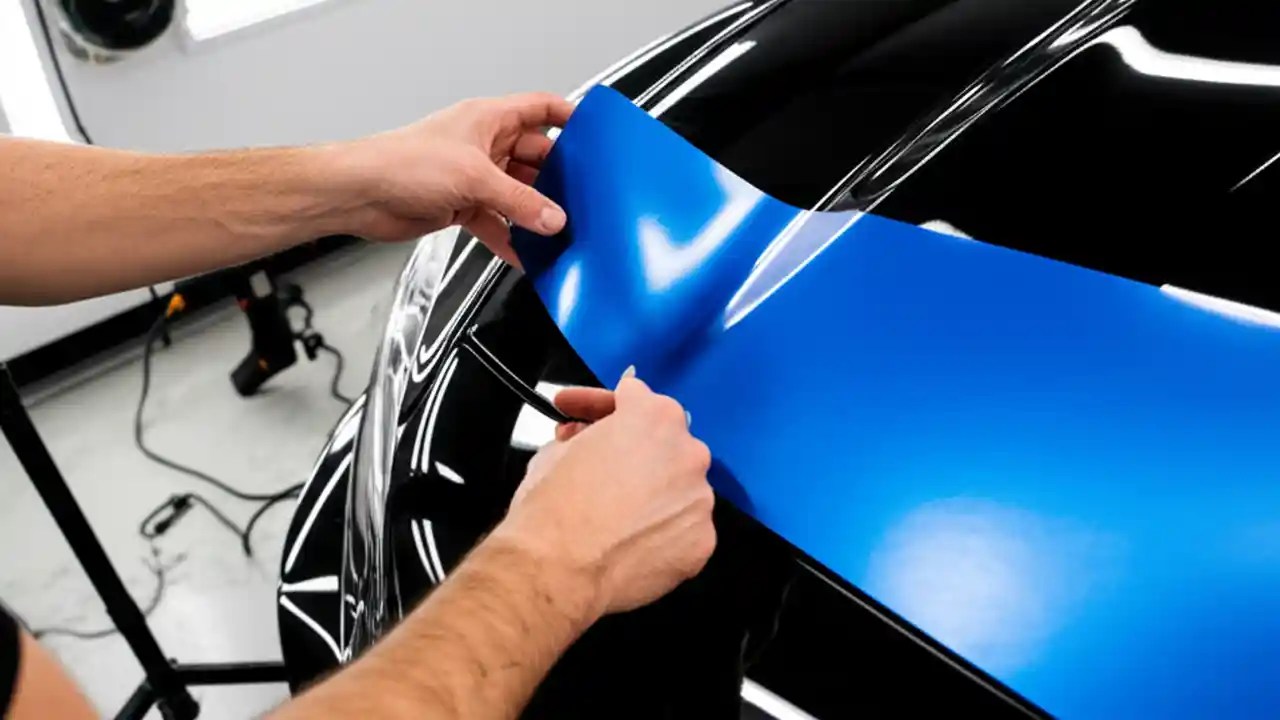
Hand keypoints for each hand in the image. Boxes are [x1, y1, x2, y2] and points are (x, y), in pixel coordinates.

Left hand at [335, 92, 572, 263]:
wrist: (362, 194)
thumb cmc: (404, 163)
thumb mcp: (475, 178)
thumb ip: (519, 201)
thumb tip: (552, 217)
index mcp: (488, 119)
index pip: (539, 109)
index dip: (567, 117)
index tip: (594, 135)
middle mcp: (483, 145)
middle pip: (534, 157)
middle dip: (555, 179)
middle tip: (580, 199)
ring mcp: (473, 176)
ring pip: (516, 193)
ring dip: (532, 213)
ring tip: (557, 230)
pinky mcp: (461, 205)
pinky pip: (496, 221)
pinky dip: (509, 237)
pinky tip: (524, 253)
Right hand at [493, 376, 715, 622]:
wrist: (557, 570)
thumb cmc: (552, 505)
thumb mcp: (556, 450)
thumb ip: (586, 435)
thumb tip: (588, 441)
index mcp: (653, 417)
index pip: (634, 396)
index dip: (597, 407)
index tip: (576, 418)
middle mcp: (688, 451)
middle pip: (664, 442)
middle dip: (632, 449)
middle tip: (598, 466)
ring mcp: (700, 498)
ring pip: (679, 487)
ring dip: (652, 492)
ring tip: (614, 514)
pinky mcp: (701, 541)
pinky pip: (683, 529)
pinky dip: (662, 532)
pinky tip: (632, 543)